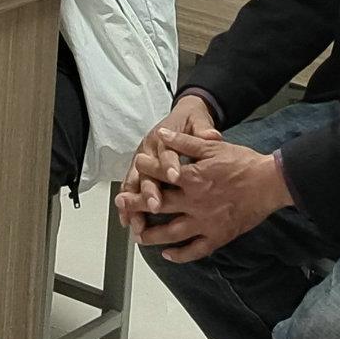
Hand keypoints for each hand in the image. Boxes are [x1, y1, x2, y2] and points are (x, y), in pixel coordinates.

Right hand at [119, 94, 222, 231]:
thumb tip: (211, 135)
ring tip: (137, 222)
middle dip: (149, 190)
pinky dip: (128, 206)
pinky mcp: (139, 171)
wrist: (183, 115)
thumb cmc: (190, 120)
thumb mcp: (198, 119)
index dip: (169, 165)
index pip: (166, 152)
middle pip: (147, 172)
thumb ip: (203, 129)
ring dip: (134, 204)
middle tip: (155, 206)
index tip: (175, 177)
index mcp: (164, 137)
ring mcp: (141, 161)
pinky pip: (131, 190)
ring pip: (135, 183)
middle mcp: (149, 150)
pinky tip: (127, 221)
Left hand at [129, 131, 291, 261]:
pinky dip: (180, 254)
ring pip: (172, 233)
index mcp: (193, 178)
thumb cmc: (243, 162)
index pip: (161, 174)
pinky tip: (168, 255)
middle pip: (159, 205)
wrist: (270, 183)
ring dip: (152, 235)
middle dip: (137, 204)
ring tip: (138, 236)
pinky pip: (195, 249)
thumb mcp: (213, 146)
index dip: (145, 169)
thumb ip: (185, 143)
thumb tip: (161, 136)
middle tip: (122, 204)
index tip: (135, 167)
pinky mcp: (217, 236)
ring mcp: (205, 222)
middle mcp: (195, 203)